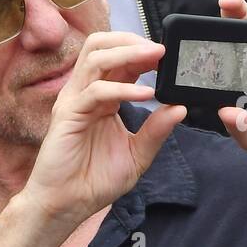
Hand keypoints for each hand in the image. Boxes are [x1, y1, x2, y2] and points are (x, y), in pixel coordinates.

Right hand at [20, 32, 185, 229]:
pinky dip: (123, 88)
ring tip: (156, 58)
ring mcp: (74, 101)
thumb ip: (156, 131)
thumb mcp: (137, 154)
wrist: (67, 205)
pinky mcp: (67, 115)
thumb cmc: (94, 179)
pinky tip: (146, 94)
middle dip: (132, 41)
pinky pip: (95, 91)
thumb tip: (180, 108)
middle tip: (162, 49)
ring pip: (95, 58)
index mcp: (101, 97)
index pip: (118, 60)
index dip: (142, 52)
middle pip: (101, 46)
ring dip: (128, 54)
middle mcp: (85, 93)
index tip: (169, 54)